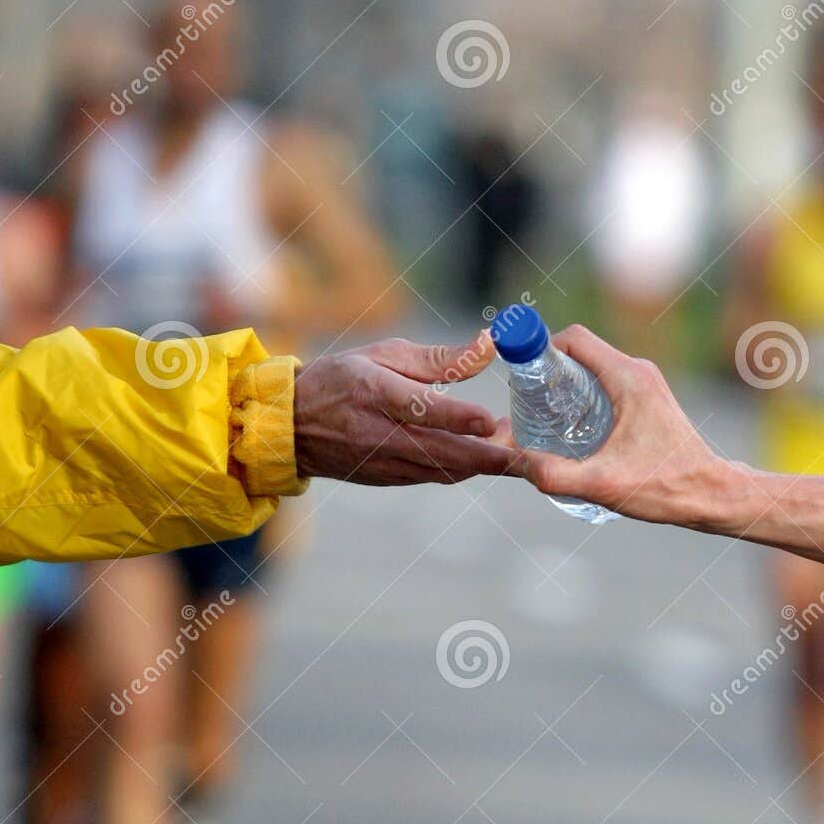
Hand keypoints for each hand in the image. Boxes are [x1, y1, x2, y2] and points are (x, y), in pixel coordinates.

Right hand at [294, 332, 515, 485]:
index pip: (421, 408)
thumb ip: (438, 357)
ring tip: (522, 454)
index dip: (458, 417)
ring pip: (446, 469)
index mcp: (376, 393)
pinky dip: (467, 469)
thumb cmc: (341, 380)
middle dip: (492, 457)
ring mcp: (386, 462)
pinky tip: (491, 458)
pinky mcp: (391, 478)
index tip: (490, 421)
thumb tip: (488, 345)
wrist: (291, 428)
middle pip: (444, 451)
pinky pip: (437, 476)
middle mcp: (381, 433)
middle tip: (532, 457)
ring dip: (486, 465)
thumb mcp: (383, 354)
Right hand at [506, 325, 743, 526]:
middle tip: (526, 405)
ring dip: (565, 385)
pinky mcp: (648, 398)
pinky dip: (583, 395)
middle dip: (548, 372)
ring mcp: (645, 383)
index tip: (521, 377)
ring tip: (544, 418)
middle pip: (580, 351)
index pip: (574, 339)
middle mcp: (637, 371)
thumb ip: (553, 474)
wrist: (710, 494)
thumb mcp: (601, 485)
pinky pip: (606, 381)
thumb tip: (514, 462)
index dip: (541, 351)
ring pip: (592, 367)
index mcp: (627, 378)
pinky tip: (572, 429)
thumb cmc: (664, 486)